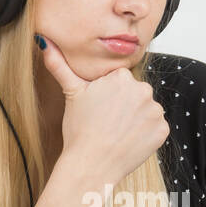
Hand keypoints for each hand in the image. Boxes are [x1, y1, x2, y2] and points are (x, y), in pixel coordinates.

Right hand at [36, 32, 169, 187]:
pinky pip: (155, 128)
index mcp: (122, 77)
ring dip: (135, 119)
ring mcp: (155, 111)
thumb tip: (43, 41)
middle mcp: (143, 90)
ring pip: (146, 110)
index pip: (119, 81)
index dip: (108, 96)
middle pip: (134, 94)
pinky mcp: (162, 131)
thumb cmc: (79, 130)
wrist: (91, 165)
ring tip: (116, 132)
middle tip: (107, 122)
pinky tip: (128, 140)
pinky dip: (145, 134)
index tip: (99, 109)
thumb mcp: (71, 93)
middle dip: (124, 105)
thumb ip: (59, 65)